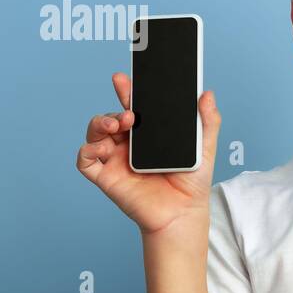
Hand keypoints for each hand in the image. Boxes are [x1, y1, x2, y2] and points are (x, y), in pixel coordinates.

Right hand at [76, 72, 222, 236]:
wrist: (184, 213)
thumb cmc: (192, 182)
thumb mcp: (204, 148)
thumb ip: (207, 121)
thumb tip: (207, 94)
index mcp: (147, 134)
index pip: (133, 107)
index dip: (126, 92)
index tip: (123, 79)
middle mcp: (128, 144)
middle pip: (111, 117)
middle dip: (115, 109)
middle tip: (130, 113)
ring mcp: (114, 159)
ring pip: (95, 133)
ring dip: (101, 123)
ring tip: (118, 125)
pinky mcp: (105, 176)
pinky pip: (85, 159)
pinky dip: (88, 149)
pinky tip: (103, 147)